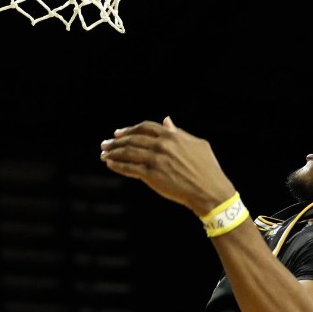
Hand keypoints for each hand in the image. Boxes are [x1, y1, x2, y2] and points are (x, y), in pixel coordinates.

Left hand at [99, 117, 237, 215]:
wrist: (209, 191)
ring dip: (113, 152)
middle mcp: (162, 145)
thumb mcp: (196, 144)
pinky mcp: (151, 176)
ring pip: (128, 153)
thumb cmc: (207, 168)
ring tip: (104, 153)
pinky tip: (110, 164)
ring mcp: (155, 160)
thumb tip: (167, 120)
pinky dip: (118, 165)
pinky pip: (129, 168)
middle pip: (132, 139)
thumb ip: (179, 132)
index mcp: (172, 136)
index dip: (129, 129)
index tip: (118, 133)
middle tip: (105, 143)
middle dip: (116, 141)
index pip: (144, 128)